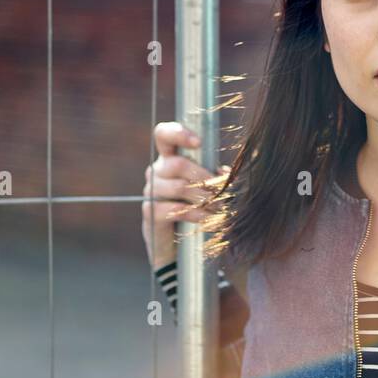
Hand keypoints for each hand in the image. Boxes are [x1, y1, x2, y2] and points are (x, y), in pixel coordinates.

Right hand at [141, 121, 226, 270]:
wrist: (176, 244)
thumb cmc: (196, 207)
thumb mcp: (206, 186)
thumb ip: (214, 174)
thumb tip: (227, 173)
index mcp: (170, 157)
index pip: (163, 135)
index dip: (178, 133)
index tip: (198, 143)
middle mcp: (157, 170)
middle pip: (177, 163)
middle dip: (204, 177)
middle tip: (222, 190)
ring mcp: (151, 190)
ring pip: (179, 187)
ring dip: (204, 197)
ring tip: (221, 207)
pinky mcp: (150, 211)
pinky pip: (174, 208)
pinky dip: (196, 213)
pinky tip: (208, 219)